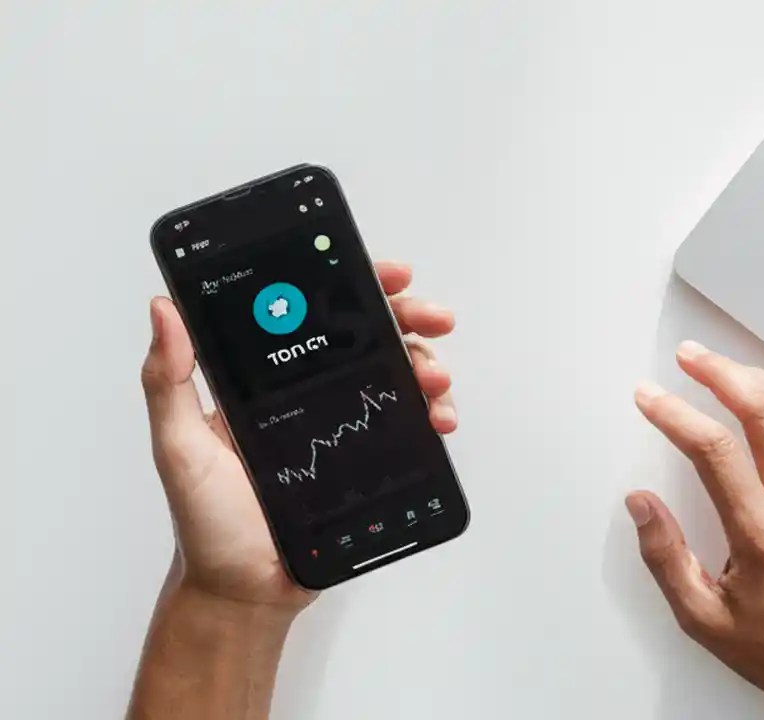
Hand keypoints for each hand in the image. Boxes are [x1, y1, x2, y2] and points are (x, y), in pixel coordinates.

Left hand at [140, 261, 456, 609]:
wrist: (247, 594)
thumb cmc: (207, 524)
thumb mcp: (178, 447)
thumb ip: (168, 382)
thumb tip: (164, 308)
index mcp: (267, 383)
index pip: (313, 316)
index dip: (353, 287)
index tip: (387, 275)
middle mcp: (309, 396)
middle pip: (368, 339)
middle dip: (409, 320)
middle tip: (435, 318)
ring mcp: (344, 428)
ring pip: (396, 378)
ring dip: (426, 366)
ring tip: (436, 381)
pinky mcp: (370, 463)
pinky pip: (408, 428)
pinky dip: (432, 415)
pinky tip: (439, 420)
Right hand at [628, 342, 763, 719]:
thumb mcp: (704, 618)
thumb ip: (665, 557)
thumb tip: (641, 505)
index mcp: (762, 534)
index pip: (712, 448)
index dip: (673, 412)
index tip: (650, 397)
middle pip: (761, 408)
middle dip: (718, 372)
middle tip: (689, 357)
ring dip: (758, 377)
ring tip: (726, 368)